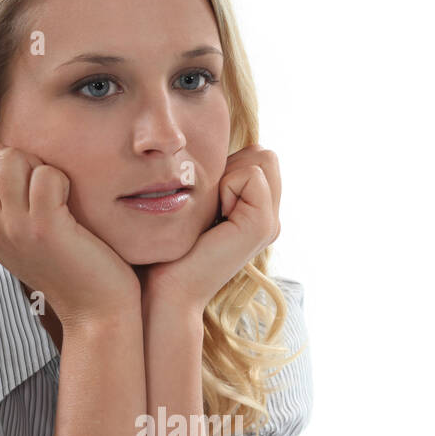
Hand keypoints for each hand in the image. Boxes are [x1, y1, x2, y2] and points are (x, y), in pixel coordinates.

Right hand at [0, 141, 139, 324]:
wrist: (94, 311)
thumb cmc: (67, 266)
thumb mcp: (22, 235)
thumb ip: (5, 200)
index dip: (5, 160)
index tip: (29, 187)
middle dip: (22, 158)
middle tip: (47, 190)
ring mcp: (13, 228)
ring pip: (11, 157)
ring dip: (40, 166)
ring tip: (57, 197)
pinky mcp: (44, 228)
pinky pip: (46, 174)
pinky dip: (63, 179)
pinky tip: (71, 206)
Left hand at [145, 145, 280, 312]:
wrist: (164, 289)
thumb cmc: (167, 248)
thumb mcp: (194, 203)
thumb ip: (214, 177)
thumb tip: (212, 146)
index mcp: (258, 213)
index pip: (258, 156)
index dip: (227, 166)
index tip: (204, 203)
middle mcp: (270, 218)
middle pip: (263, 154)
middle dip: (230, 168)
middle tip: (207, 208)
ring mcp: (271, 223)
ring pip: (261, 158)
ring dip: (226, 177)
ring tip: (209, 215)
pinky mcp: (263, 226)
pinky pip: (251, 174)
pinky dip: (224, 187)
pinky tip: (212, 220)